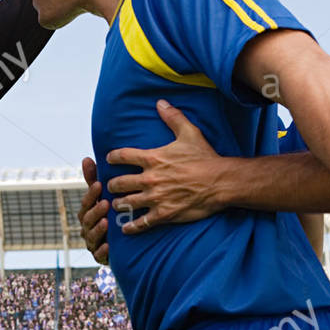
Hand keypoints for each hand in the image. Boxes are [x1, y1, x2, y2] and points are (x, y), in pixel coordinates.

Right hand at [79, 156, 109, 264]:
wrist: (124, 244)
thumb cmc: (111, 214)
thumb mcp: (104, 198)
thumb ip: (94, 181)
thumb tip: (86, 158)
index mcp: (87, 213)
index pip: (86, 202)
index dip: (91, 194)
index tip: (100, 184)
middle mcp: (87, 228)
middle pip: (87, 219)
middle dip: (95, 211)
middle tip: (106, 203)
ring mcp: (93, 243)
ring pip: (91, 236)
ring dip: (98, 229)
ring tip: (106, 222)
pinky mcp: (101, 258)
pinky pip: (99, 255)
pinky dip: (103, 251)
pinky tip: (109, 246)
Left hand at [106, 100, 223, 233]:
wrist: (220, 182)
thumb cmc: (205, 158)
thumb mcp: (189, 133)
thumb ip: (173, 117)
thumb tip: (160, 102)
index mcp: (152, 158)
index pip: (122, 156)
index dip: (112, 157)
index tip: (109, 159)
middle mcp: (150, 179)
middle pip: (119, 183)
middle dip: (112, 184)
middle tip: (111, 185)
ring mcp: (156, 198)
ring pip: (126, 203)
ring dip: (119, 204)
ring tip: (117, 204)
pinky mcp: (164, 214)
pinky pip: (141, 223)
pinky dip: (131, 226)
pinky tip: (125, 228)